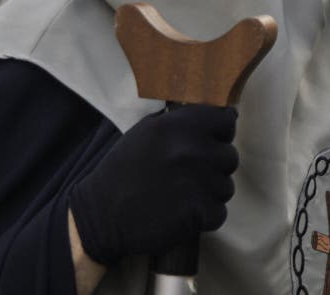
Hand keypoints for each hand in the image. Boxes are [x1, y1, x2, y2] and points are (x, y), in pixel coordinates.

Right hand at [69, 105, 238, 264]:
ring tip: (183, 195)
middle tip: (190, 175)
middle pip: (230, 156)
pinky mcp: (196, 212)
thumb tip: (221, 114)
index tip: (212, 141)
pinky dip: (205, 217)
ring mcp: (196, 181)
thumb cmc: (124, 170)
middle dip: (215, 167)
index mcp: (180, 125)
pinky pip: (219, 212)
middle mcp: (191, 149)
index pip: (225, 120)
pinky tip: (184, 213)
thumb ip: (182, 121)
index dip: (221, 132)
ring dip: (209, 193)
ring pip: (226, 186)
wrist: (99, 214)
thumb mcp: (147, 131)